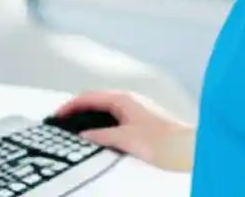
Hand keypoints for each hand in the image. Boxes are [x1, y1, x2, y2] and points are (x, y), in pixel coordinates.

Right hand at [53, 90, 195, 170]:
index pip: (88, 96)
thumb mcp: (125, 139)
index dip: (70, 105)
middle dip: (77, 110)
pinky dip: (100, 125)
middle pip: (95, 101)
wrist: (188, 148)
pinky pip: (113, 119)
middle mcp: (129, 101)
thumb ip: (101, 136)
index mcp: (123, 98)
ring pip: (104, 110)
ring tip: (75, 131)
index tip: (56, 115)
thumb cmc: (164, 140)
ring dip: (89, 118)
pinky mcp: (140, 122)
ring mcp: (135, 110)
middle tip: (62, 122)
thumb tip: (84, 135)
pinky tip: (98, 138)